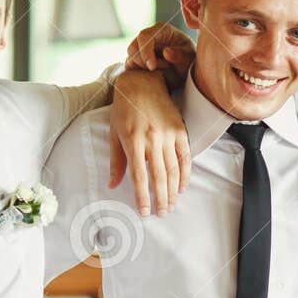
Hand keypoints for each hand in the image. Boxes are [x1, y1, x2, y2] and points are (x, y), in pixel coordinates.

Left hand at [110, 68, 189, 214]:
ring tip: (171, 205)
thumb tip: (112, 184)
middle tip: (161, 213)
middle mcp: (152, 139)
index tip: (144, 211)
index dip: (142, 196)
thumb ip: (116, 161)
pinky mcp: (180, 131)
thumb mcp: (114, 134)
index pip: (139, 176)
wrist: (142, 84)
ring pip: (173, 170)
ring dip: (172, 191)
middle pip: (159, 177)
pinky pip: (185, 157)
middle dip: (160, 199)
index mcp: (132, 141)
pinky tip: (181, 187)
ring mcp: (168, 135)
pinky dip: (185, 174)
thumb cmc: (124, 109)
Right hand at [127, 21, 194, 83]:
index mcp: (162, 30)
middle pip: (133, 47)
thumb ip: (180, 55)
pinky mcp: (138, 57)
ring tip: (160, 72)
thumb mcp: (189, 57)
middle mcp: (149, 36)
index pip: (144, 36)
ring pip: (131, 57)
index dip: (145, 51)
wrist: (187, 68)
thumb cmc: (189, 59)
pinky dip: (139, 72)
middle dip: (143, 62)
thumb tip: (166, 52)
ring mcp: (142, 47)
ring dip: (142, 68)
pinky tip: (153, 75)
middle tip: (159, 71)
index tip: (152, 67)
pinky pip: (131, 65)